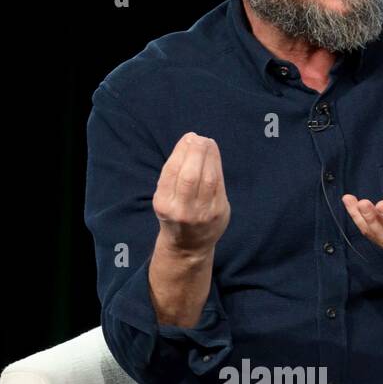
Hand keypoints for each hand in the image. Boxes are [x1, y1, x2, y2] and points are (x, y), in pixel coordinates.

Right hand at [153, 133, 230, 255]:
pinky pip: (219, 185)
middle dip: (196, 152)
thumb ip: (175, 173)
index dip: (182, 151)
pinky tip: (214, 156)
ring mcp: (202, 213)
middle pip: (190, 175)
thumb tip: (190, 141)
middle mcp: (182, 210)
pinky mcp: (219, 213)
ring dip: (209, 156)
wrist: (188, 246)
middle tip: (199, 138)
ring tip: (208, 143)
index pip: (173, 171)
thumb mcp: (165, 196)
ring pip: (207, 179)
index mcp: (164, 204)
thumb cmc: (176, 212)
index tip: (189, 137)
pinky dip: (217, 166)